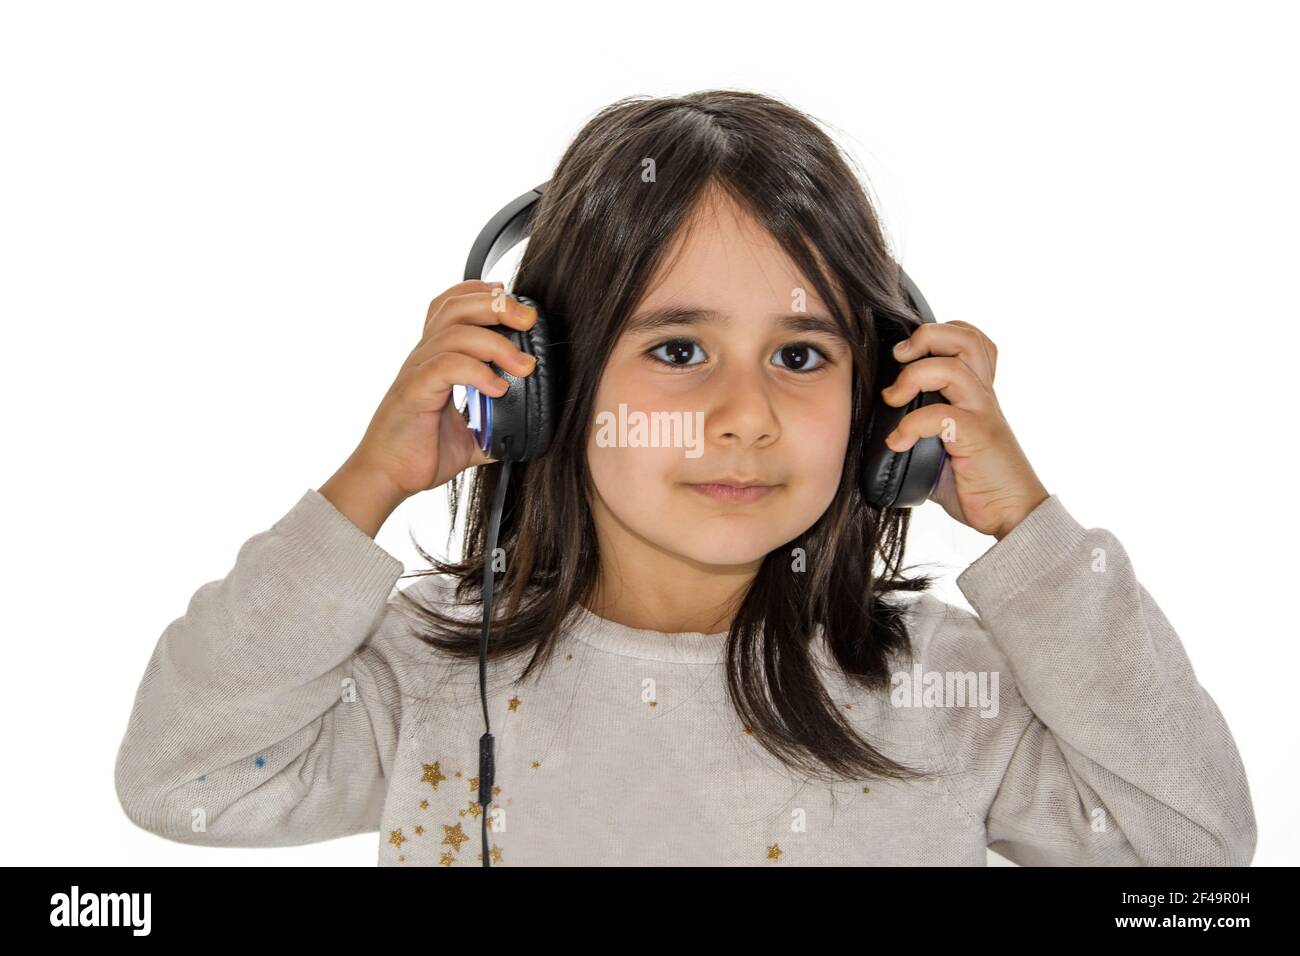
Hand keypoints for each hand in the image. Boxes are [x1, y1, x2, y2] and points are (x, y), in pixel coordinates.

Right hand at [346, 279, 539, 498]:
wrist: (386, 478)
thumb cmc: (419, 453)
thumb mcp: (469, 438)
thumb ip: (495, 428)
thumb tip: (527, 434)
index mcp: (434, 359)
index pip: (450, 306)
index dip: (479, 292)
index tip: (511, 298)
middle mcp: (423, 358)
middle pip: (455, 308)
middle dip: (496, 305)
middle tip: (529, 320)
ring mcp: (416, 372)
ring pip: (454, 333)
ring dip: (496, 344)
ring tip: (524, 366)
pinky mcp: (413, 392)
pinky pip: (445, 366)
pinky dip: (476, 372)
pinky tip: (498, 389)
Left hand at [880, 319, 1048, 540]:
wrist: (1012, 514)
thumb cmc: (978, 484)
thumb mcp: (942, 451)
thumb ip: (921, 433)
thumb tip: (881, 432)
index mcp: (976, 394)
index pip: (972, 340)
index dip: (942, 331)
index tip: (909, 351)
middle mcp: (982, 397)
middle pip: (965, 340)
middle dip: (926, 338)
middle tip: (899, 357)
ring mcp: (982, 414)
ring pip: (953, 369)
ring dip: (913, 376)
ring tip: (893, 398)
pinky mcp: (978, 437)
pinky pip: (940, 415)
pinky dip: (910, 424)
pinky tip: (898, 443)